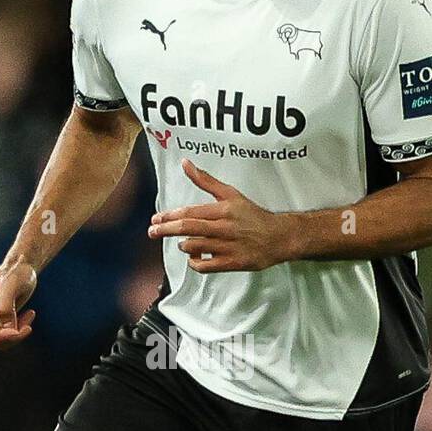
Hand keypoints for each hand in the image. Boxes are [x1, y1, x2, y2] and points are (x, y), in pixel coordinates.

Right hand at [0, 259, 36, 349]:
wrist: (21, 268)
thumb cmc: (17, 273)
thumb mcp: (12, 285)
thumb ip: (6, 306)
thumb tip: (6, 329)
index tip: (22, 331)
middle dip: (9, 339)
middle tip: (29, 328)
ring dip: (14, 336)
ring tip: (30, 315)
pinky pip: (4, 337)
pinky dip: (18, 331)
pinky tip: (30, 315)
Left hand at [147, 160, 291, 272]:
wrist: (279, 237)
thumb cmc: (253, 215)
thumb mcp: (231, 194)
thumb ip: (206, 181)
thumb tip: (185, 164)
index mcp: (223, 210)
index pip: (190, 212)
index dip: (169, 216)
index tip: (156, 219)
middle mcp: (224, 227)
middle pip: (188, 228)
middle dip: (166, 229)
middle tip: (152, 231)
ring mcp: (228, 246)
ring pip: (195, 247)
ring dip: (184, 245)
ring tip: (183, 243)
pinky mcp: (232, 263)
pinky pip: (205, 266)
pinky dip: (195, 262)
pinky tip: (195, 257)